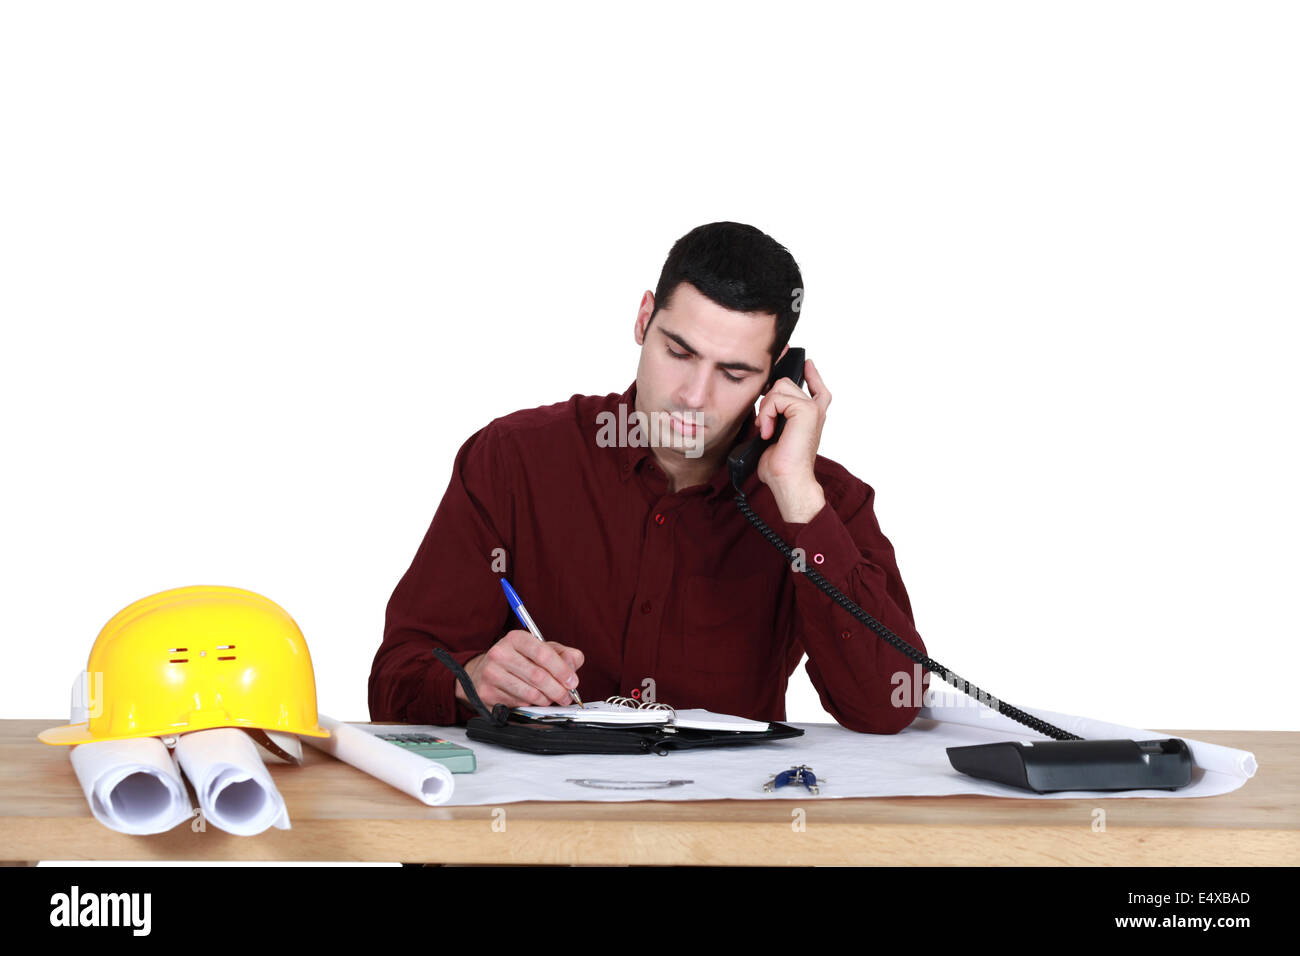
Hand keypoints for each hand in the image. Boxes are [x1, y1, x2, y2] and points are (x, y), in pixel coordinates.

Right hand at [455, 630, 584, 708]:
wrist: (484, 671)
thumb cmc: (519, 660)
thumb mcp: (542, 650)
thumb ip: (563, 654)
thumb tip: (574, 663)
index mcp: (516, 638)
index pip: (543, 653)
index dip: (561, 670)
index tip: (573, 682)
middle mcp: (500, 653)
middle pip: (537, 676)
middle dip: (558, 690)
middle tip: (567, 696)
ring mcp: (491, 673)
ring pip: (529, 693)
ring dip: (546, 700)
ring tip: (553, 699)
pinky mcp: (487, 693)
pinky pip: (518, 704)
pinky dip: (531, 705)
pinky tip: (533, 700)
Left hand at [754, 357, 829, 522]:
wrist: (788, 480)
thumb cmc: (780, 465)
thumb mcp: (773, 433)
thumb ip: (774, 414)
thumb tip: (762, 401)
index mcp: (811, 416)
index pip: (816, 387)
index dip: (811, 373)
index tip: (806, 362)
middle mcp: (816, 410)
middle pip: (786, 383)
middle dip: (768, 400)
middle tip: (765, 424)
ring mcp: (813, 408)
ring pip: (780, 387)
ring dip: (766, 408)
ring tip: (767, 430)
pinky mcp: (807, 410)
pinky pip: (777, 398)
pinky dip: (767, 413)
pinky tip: (769, 431)